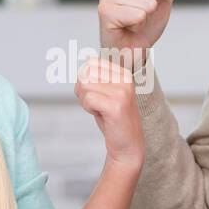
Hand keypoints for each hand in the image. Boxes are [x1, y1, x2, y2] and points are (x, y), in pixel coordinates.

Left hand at [74, 55, 143, 170]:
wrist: (127, 145)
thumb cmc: (113, 120)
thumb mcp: (105, 94)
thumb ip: (95, 79)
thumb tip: (81, 70)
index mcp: (123, 74)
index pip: (91, 62)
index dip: (85, 79)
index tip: (96, 93)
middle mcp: (125, 80)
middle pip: (86, 73)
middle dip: (83, 90)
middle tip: (96, 104)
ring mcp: (122, 92)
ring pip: (85, 86)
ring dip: (86, 101)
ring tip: (100, 110)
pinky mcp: (116, 106)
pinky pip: (88, 99)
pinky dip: (88, 108)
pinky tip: (101, 115)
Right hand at [98, 0, 182, 60]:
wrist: (131, 48)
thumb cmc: (144, 21)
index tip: (142, 2)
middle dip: (151, 6)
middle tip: (137, 14)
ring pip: (148, 3)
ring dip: (145, 17)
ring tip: (132, 21)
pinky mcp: (106, 12)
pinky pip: (139, 15)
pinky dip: (139, 25)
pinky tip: (127, 27)